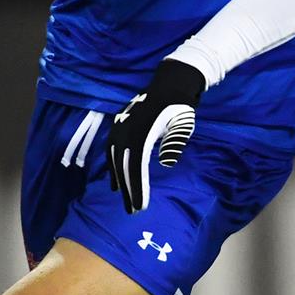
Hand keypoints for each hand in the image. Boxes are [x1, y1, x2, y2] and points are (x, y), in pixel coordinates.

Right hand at [107, 59, 206, 212]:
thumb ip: (174, 141)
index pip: (136, 165)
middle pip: (123, 165)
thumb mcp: (182, 123)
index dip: (137, 187)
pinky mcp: (119, 125)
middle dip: (128, 190)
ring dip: (119, 181)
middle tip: (133, 210)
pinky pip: (111, 150)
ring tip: (125, 200)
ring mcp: (120, 126)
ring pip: (115, 160)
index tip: (141, 206)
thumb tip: (165, 162)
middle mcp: (126, 129)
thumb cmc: (180, 106)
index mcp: (142, 130)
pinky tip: (116, 183)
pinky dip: (113, 168)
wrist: (171, 83)